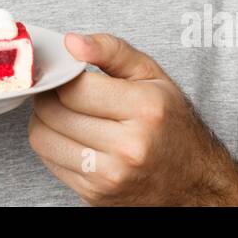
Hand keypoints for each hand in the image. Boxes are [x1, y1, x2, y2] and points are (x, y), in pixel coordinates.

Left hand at [27, 32, 237, 205]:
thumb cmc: (170, 123)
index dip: (62, 76)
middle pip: (53, 112)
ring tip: (63, 111)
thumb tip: (71, 42)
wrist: (195, 182)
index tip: (65, 72)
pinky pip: (50, 162)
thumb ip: (111, 49)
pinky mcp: (96, 196)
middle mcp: (128, 147)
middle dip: (49, 95)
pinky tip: (71, 135)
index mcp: (145, 109)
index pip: (74, 88)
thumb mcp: (152, 74)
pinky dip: (53, 144)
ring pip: (43, 138)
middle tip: (60, 89)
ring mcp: (111, 176)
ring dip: (44, 120)